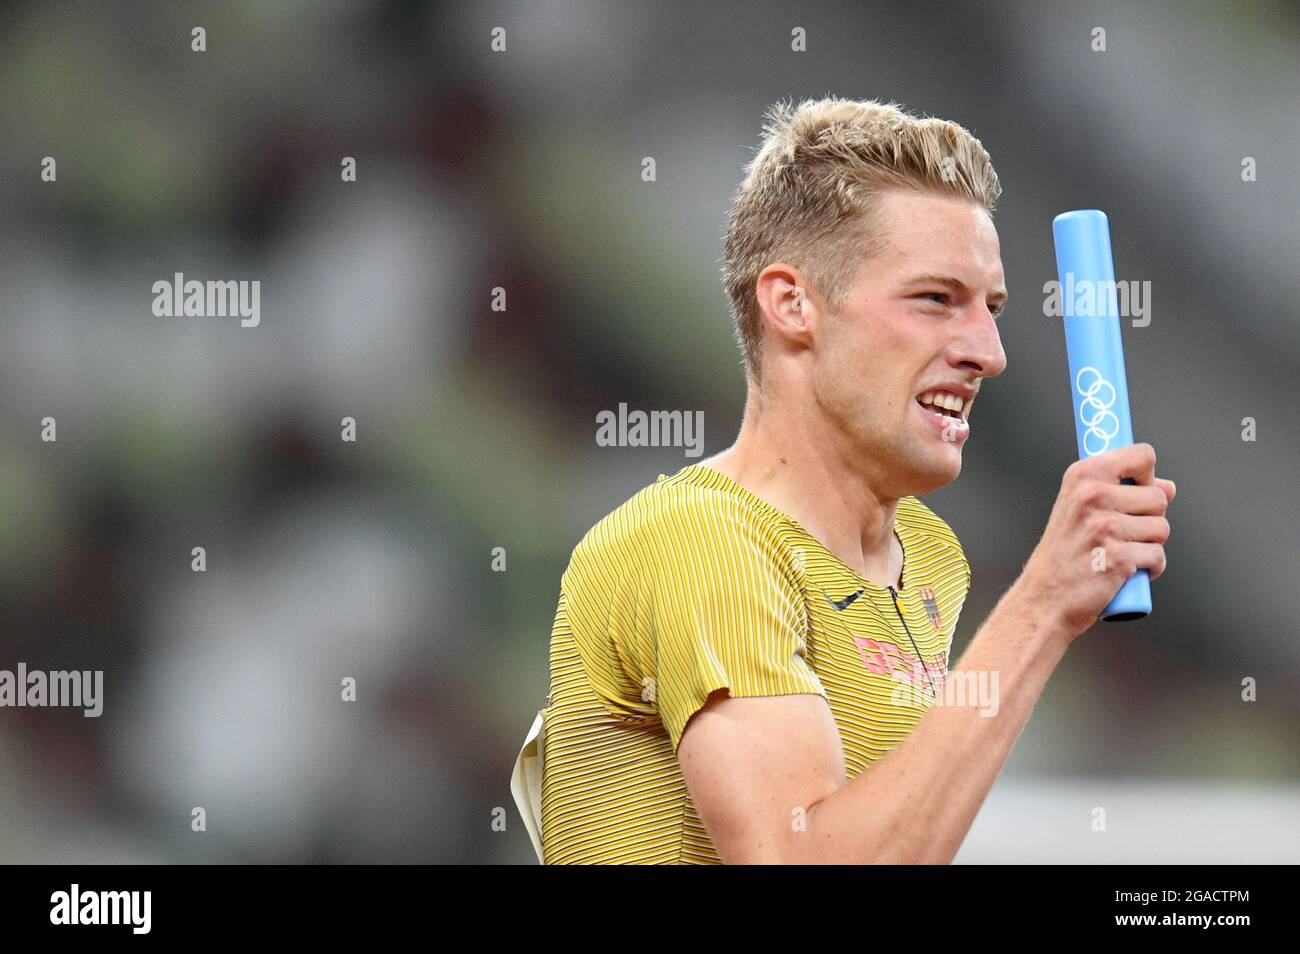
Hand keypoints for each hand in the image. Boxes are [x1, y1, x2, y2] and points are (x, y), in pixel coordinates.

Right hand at [1013, 442, 1174, 640]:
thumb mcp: (1080, 508)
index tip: (1135, 491)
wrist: (1045, 597)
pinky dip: (1149, 568)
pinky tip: (1126, 572)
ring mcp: (1105, 527)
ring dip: (1148, 545)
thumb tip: (1168, 487)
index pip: (1143, 456)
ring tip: (1120, 552)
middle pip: (1159, 497)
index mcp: (1083, 475)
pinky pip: (1157, 556)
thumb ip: (1122, 490)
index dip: (1147, 476)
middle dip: (1148, 518)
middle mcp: (1092, 496)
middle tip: (1119, 534)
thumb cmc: (1064, 553)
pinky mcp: (1118, 557)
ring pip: (1161, 528)